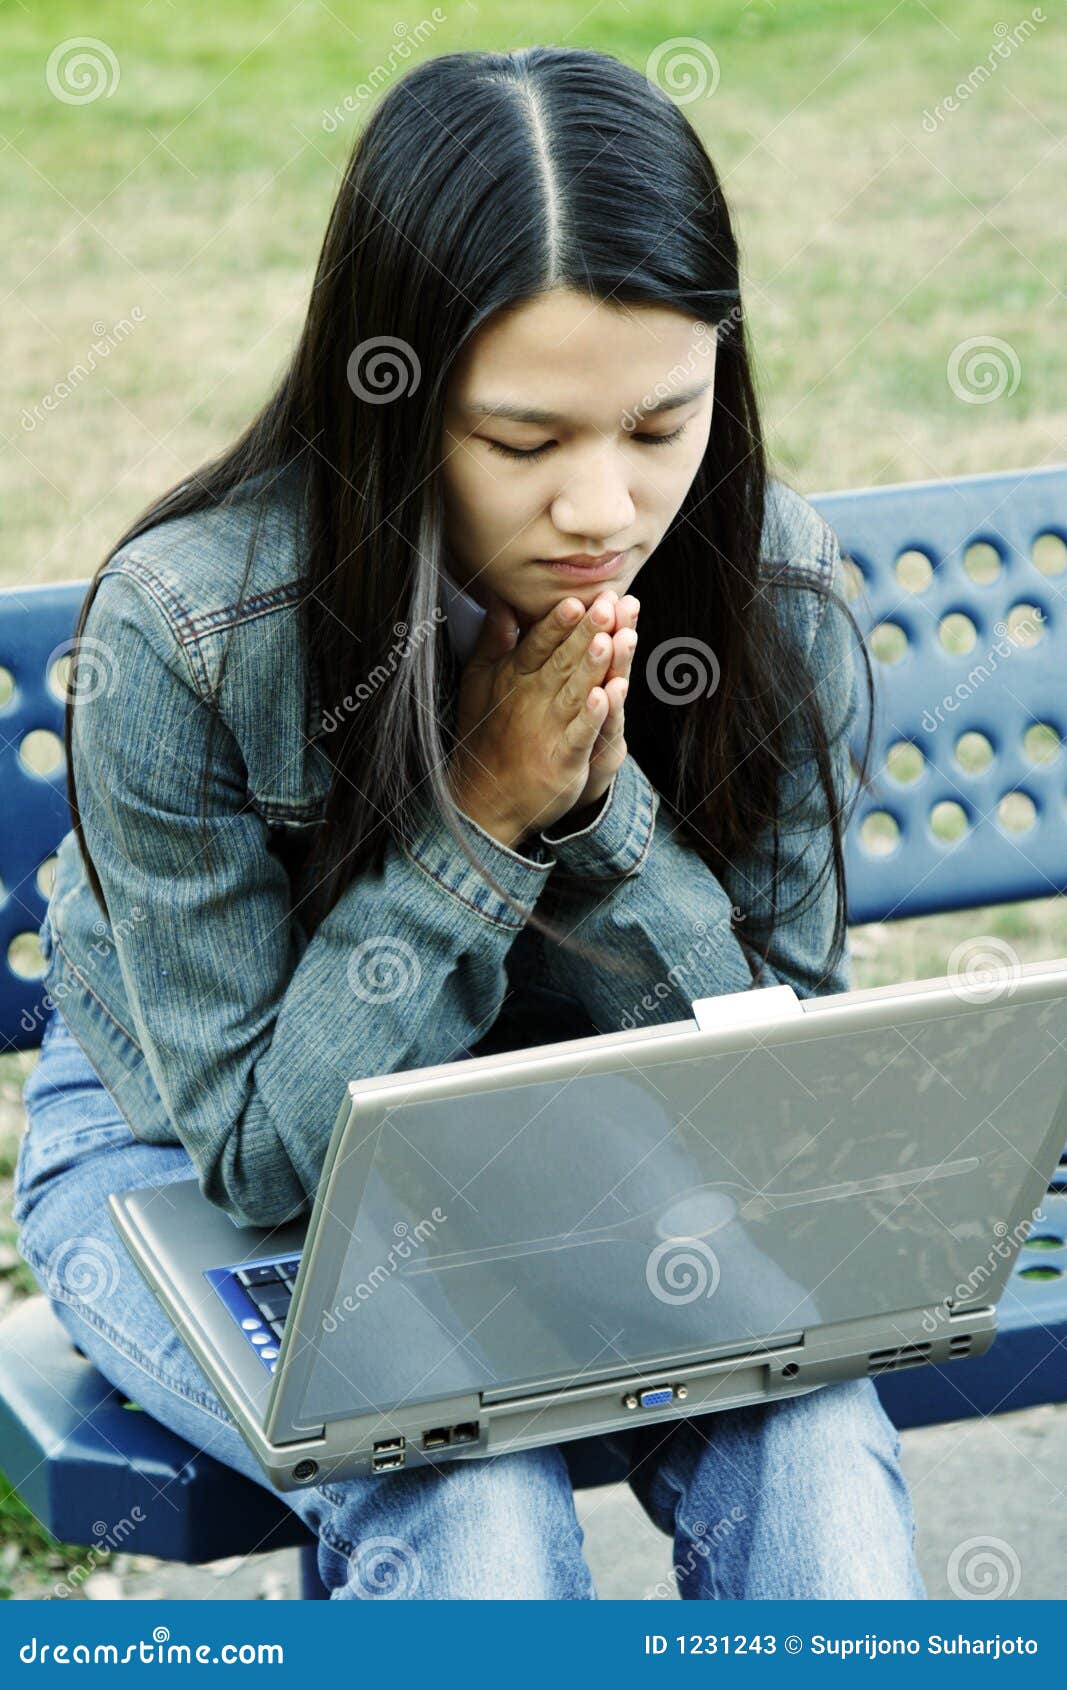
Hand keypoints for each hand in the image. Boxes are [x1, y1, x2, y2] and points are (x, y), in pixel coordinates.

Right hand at [448, 587, 631, 847]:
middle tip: (606, 605)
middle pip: (563, 661)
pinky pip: (580, 735)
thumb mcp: (480, 680)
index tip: (575, 599)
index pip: (538, 644)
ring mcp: (547, 730)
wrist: (485, 798)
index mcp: (515, 677)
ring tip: (611, 639)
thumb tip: (500, 597)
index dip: (557, 623)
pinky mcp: (562, 761)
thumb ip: (494, 638)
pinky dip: (593, 717)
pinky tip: (606, 697)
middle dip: (586, 633)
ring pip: (575, 692)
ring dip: (593, 666)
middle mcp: (531, 700)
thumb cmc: (487, 732)